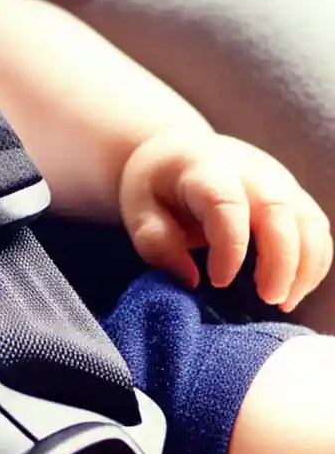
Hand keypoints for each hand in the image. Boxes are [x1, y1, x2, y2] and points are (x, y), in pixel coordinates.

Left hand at [119, 133, 331, 311]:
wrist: (182, 151)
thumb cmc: (158, 184)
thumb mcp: (138, 208)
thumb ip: (155, 242)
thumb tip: (190, 280)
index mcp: (205, 168)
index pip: (226, 204)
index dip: (229, 247)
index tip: (217, 281)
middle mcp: (251, 170)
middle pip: (279, 212)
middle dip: (281, 261)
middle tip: (267, 299)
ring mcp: (279, 180)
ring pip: (309, 222)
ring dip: (304, 266)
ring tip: (282, 302)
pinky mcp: (294, 196)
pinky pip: (317, 230)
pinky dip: (313, 262)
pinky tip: (293, 290)